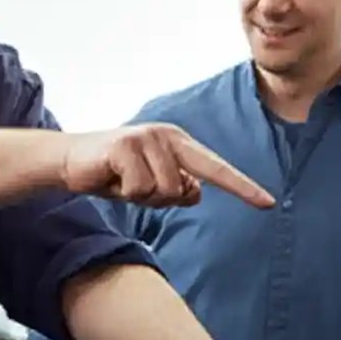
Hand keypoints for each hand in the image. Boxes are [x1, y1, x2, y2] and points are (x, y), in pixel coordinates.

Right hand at [61, 123, 274, 208]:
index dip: (242, 187)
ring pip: (160, 191)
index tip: (268, 203)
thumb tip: (195, 191)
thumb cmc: (115, 173)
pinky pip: (138, 188)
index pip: (216, 169)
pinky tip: (110, 177)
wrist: (72, 161)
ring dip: (137, 195)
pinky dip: (122, 191)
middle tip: (132, 185)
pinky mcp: (126, 146)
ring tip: (121, 179)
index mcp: (179, 143)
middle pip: (181, 190)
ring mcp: (146, 138)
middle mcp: (167, 136)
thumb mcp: (151, 184)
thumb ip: (178, 187)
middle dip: (158, 199)